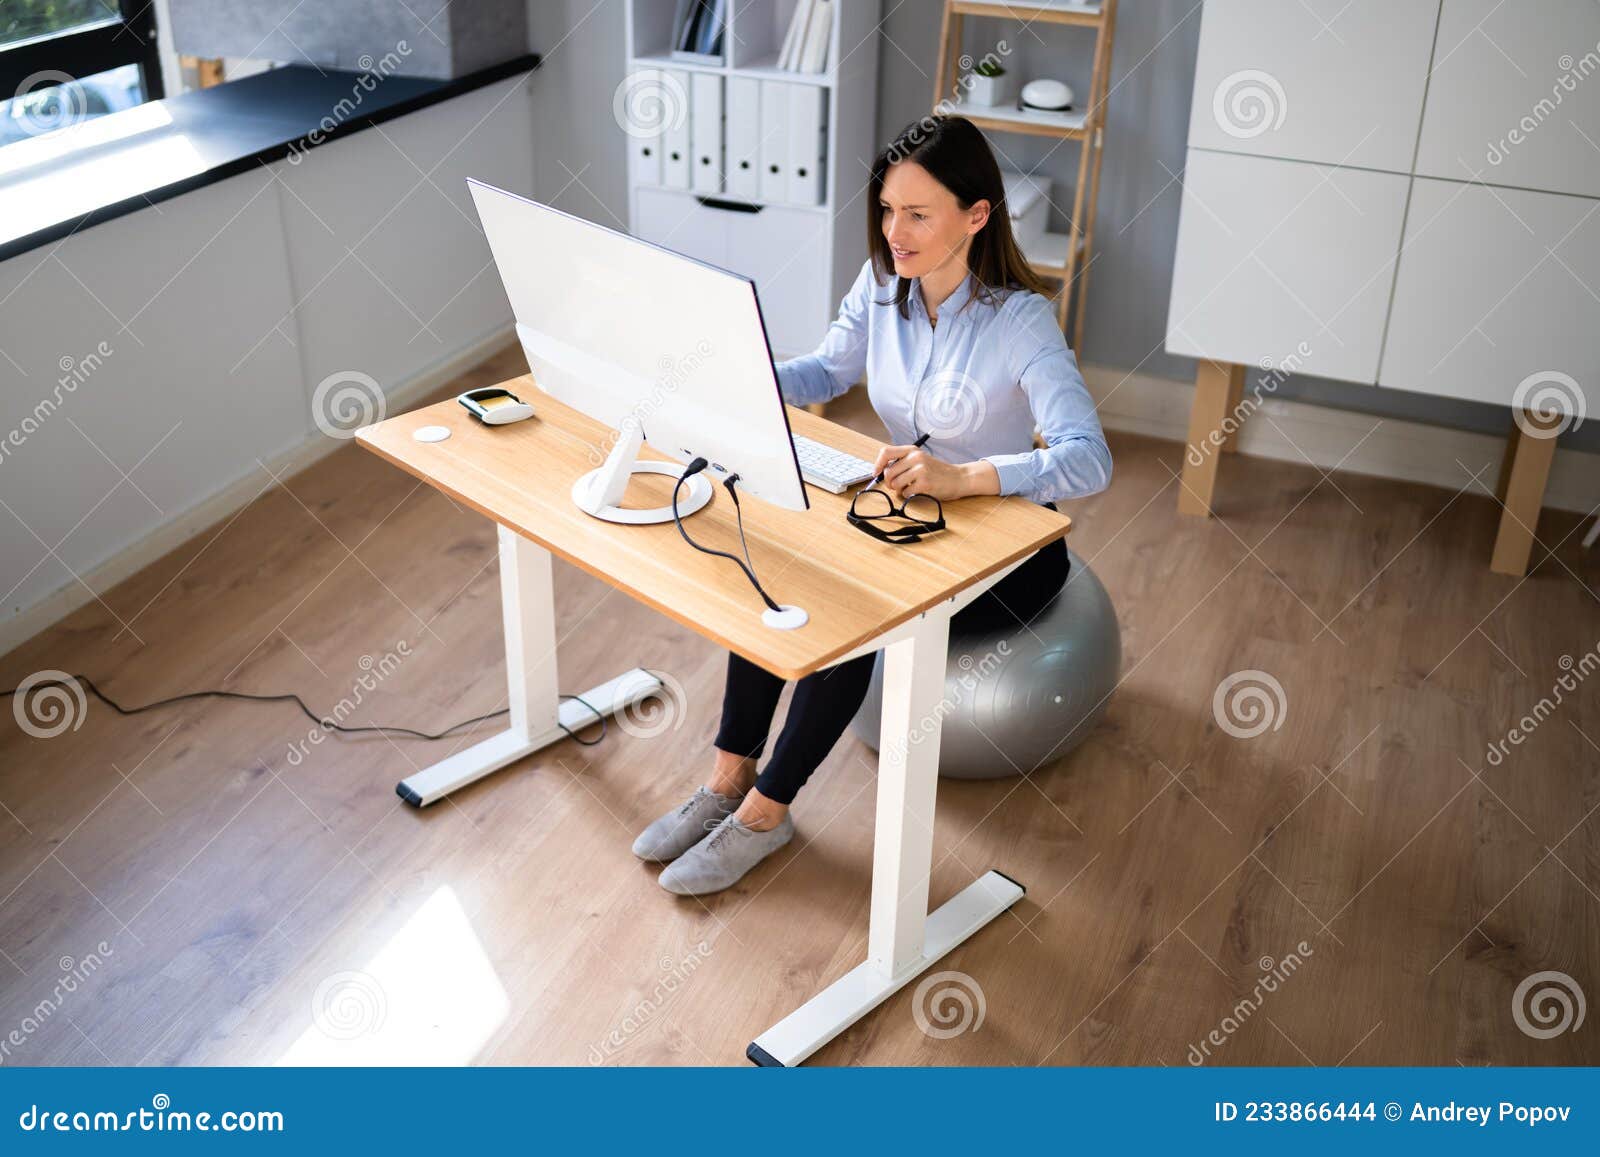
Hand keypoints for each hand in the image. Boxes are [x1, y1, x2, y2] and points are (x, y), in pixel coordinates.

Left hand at [871, 445, 999, 501]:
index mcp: (913, 450)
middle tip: (896, 486)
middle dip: (890, 483)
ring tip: (910, 487)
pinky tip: (918, 491)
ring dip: (899, 490)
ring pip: (895, 484)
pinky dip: (909, 495)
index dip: (878, 464)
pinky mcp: (925, 484)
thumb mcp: (920, 460)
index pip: (886, 452)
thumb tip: (881, 472)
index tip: (877, 473)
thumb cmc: (937, 471)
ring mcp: (921, 470)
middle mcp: (916, 457)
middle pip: (889, 473)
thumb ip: (903, 462)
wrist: (959, 478)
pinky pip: (905, 493)